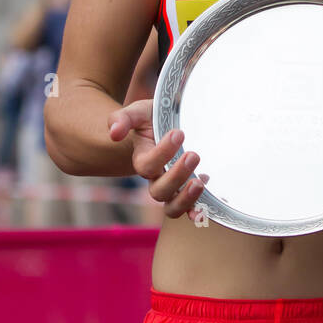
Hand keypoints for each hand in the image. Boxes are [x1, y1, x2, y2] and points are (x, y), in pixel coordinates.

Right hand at [107, 99, 206, 218]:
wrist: (170, 125)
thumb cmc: (152, 119)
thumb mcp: (139, 112)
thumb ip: (123, 119)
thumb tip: (114, 133)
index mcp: (143, 160)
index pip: (147, 165)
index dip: (162, 153)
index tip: (178, 132)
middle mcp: (156, 178)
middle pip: (158, 191)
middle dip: (176, 176)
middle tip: (193, 155)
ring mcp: (173, 188)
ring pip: (172, 207)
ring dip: (186, 199)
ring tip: (200, 182)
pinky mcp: (189, 191)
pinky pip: (191, 209)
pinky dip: (199, 209)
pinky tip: (208, 190)